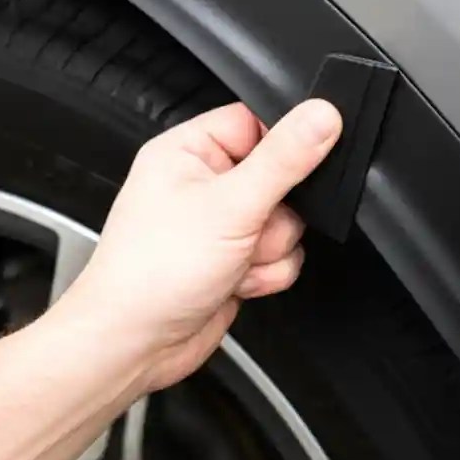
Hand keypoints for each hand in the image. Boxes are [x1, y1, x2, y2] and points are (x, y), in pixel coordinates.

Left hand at [49, 100, 341, 391]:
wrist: (136, 344)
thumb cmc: (152, 272)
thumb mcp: (231, 204)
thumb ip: (285, 159)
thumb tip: (322, 115)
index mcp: (189, 150)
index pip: (259, 121)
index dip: (285, 144)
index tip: (299, 165)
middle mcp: (204, 183)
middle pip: (283, 178)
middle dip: (276, 213)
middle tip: (250, 225)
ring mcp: (221, 224)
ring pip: (288, 222)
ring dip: (271, 248)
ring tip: (235, 259)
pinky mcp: (235, 259)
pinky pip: (282, 255)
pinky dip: (267, 273)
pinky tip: (237, 281)